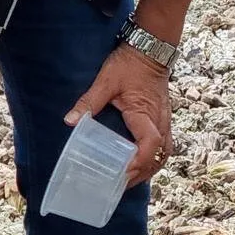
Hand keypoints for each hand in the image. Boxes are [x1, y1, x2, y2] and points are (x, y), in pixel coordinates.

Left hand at [66, 42, 172, 186]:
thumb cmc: (130, 64)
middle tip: (121, 184)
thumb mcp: (106, 80)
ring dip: (149, 168)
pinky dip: (153, 159)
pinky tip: (139, 163)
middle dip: (142, 173)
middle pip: (159, 156)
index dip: (139, 161)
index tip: (123, 172)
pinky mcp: (163, 118)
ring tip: (130, 179)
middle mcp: (159, 120)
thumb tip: (70, 121)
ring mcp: (164, 120)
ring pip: (164, 153)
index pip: (150, 143)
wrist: (151, 49)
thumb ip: (89, 101)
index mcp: (145, 112)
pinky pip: (164, 145)